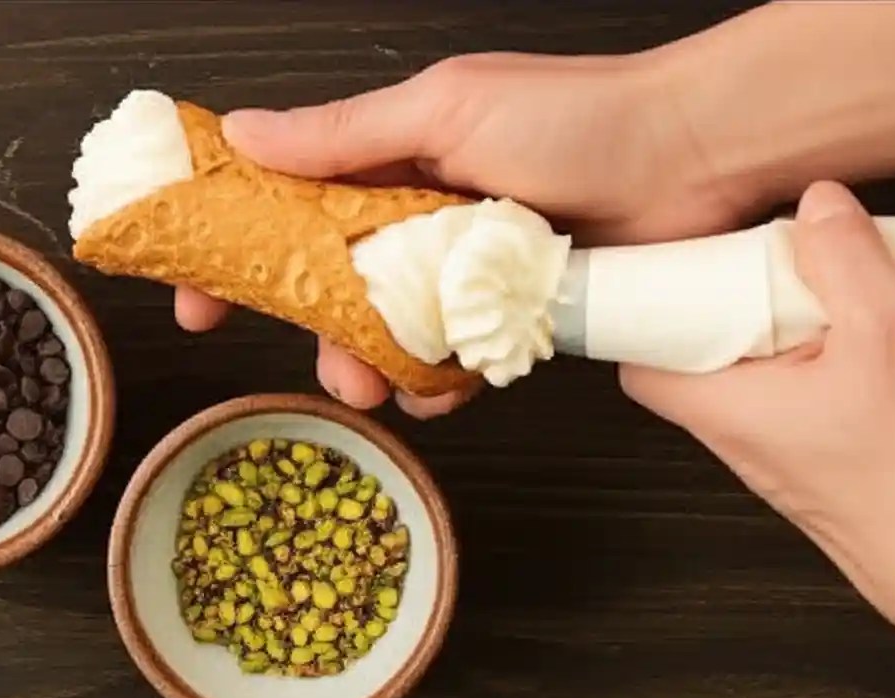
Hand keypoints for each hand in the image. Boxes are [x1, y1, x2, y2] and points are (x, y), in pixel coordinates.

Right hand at [174, 50, 762, 418]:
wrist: (694, 158)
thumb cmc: (580, 116)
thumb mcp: (448, 111)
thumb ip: (346, 135)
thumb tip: (246, 134)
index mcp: (393, 161)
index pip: (291, 206)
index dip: (240, 251)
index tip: (201, 296)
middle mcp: (423, 217)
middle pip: (335, 287)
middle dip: (315, 333)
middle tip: (322, 366)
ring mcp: (468, 270)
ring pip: (393, 333)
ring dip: (377, 366)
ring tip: (381, 385)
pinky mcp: (514, 314)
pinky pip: (461, 360)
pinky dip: (446, 381)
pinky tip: (444, 389)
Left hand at [619, 181, 894, 623]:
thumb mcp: (892, 328)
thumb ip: (845, 257)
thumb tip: (815, 205)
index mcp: (724, 403)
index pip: (638, 354)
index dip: (651, 301)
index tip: (677, 257)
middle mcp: (738, 434)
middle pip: (698, 353)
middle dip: (730, 297)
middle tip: (775, 259)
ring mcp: (778, 452)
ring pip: (753, 372)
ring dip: (783, 326)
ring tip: (833, 292)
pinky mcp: (820, 461)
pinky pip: (799, 394)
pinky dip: (821, 357)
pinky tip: (871, 341)